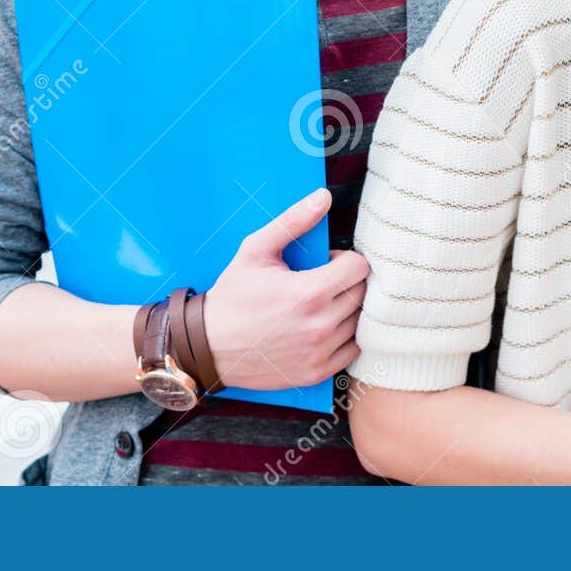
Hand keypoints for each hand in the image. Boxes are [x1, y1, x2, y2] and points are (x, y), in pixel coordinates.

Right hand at [200, 188, 369, 390]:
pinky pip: (353, 350)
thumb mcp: (255, 250)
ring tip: (321, 304)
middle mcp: (319, 326)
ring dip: (348, 309)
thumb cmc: (232, 295)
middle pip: (363, 294)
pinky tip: (322, 327)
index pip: (360, 268)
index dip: (345, 260)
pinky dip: (345, 337)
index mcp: (309, 293)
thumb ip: (293, 221)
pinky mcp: (317, 373)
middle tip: (324, 281)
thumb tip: (323, 197)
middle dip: (348, 282)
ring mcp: (319, 353)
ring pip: (360, 322)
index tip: (327, 263)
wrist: (208, 345)